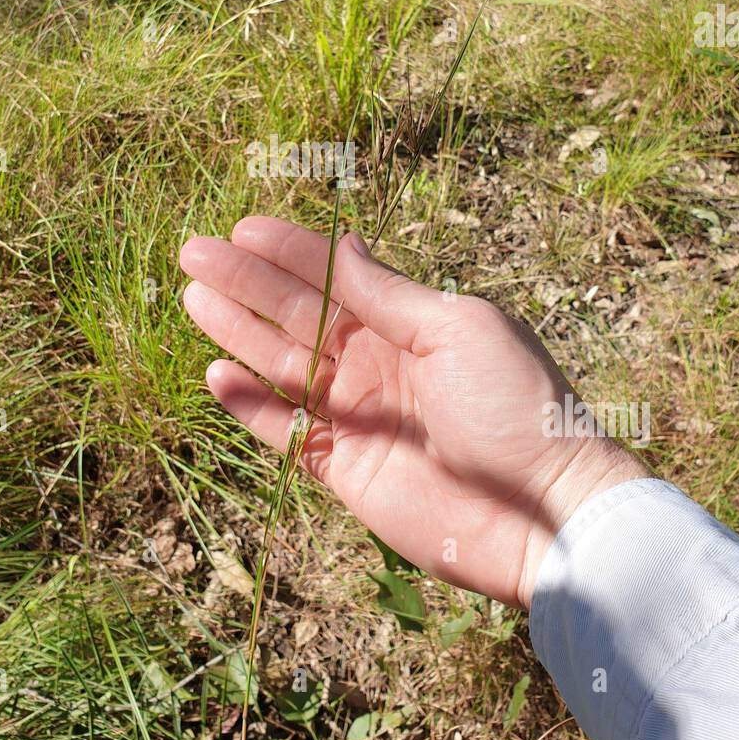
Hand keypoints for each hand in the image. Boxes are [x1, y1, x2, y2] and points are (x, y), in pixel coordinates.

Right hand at [180, 216, 645, 608]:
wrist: (544, 511)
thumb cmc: (517, 406)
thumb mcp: (457, 330)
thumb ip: (390, 295)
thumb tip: (342, 246)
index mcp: (410, 323)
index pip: (336, 277)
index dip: (290, 251)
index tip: (243, 228)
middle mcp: (378, 363)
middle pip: (298, 315)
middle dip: (248, 283)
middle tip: (195, 252)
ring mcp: (359, 416)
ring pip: (282, 366)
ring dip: (239, 332)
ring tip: (195, 298)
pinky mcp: (344, 469)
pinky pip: (284, 431)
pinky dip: (251, 405)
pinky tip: (218, 374)